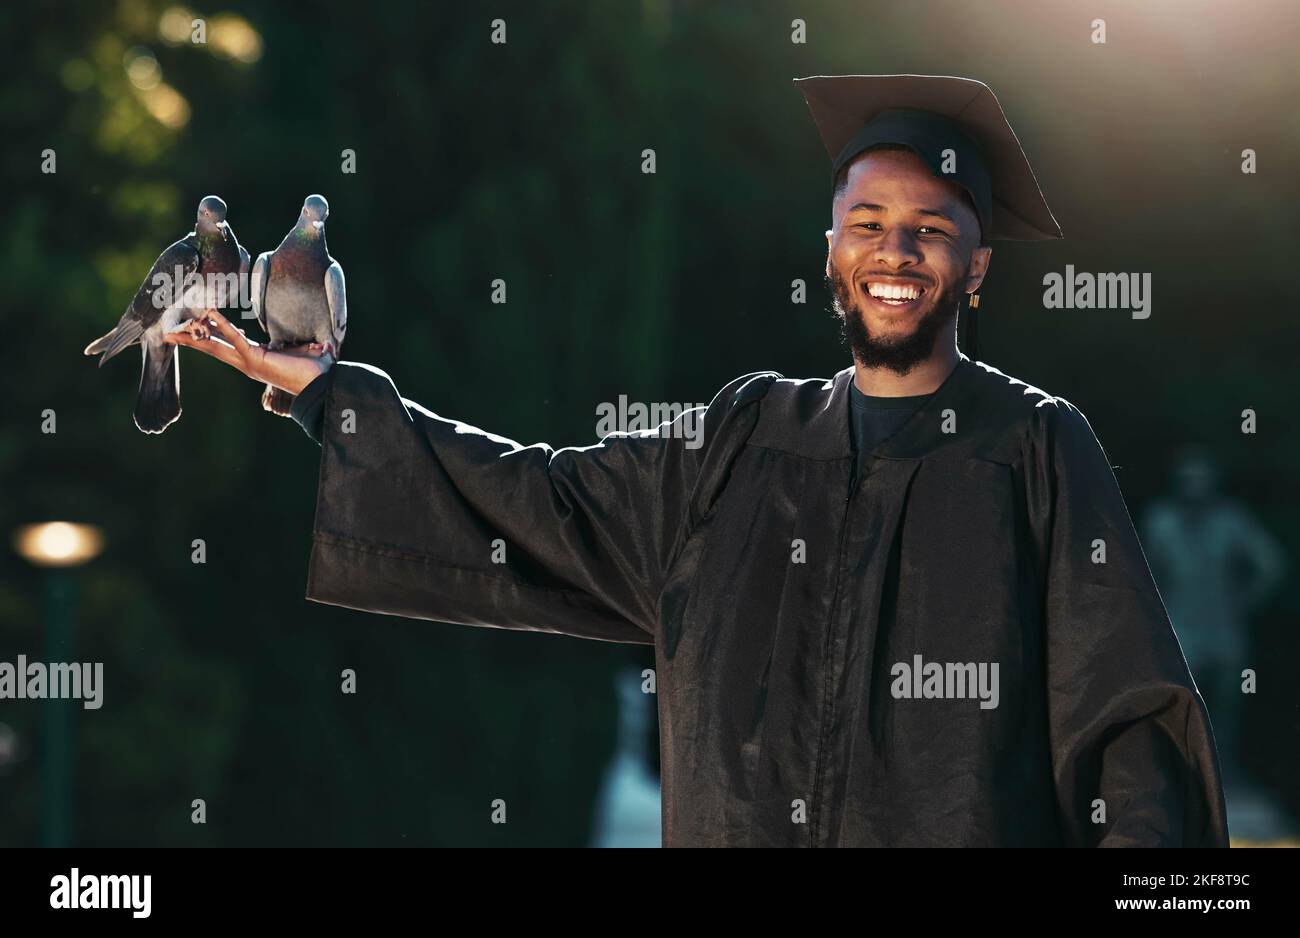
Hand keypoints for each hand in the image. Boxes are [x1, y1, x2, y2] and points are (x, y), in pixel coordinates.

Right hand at [164, 309, 331, 395]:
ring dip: (195, 335)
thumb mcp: (302, 351)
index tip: (199, 323)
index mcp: (254, 360)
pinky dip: (223, 325)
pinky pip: (234, 339)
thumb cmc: (316, 371)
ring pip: (215, 346)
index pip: (225, 345)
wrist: (322, 385)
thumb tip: (319, 342)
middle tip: (168, 334)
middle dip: (190, 340)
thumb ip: (301, 345)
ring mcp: (248, 362)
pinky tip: (209, 314)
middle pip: (211, 348)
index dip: (210, 333)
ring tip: (173, 330)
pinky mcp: (255, 358)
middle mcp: (246, 363)